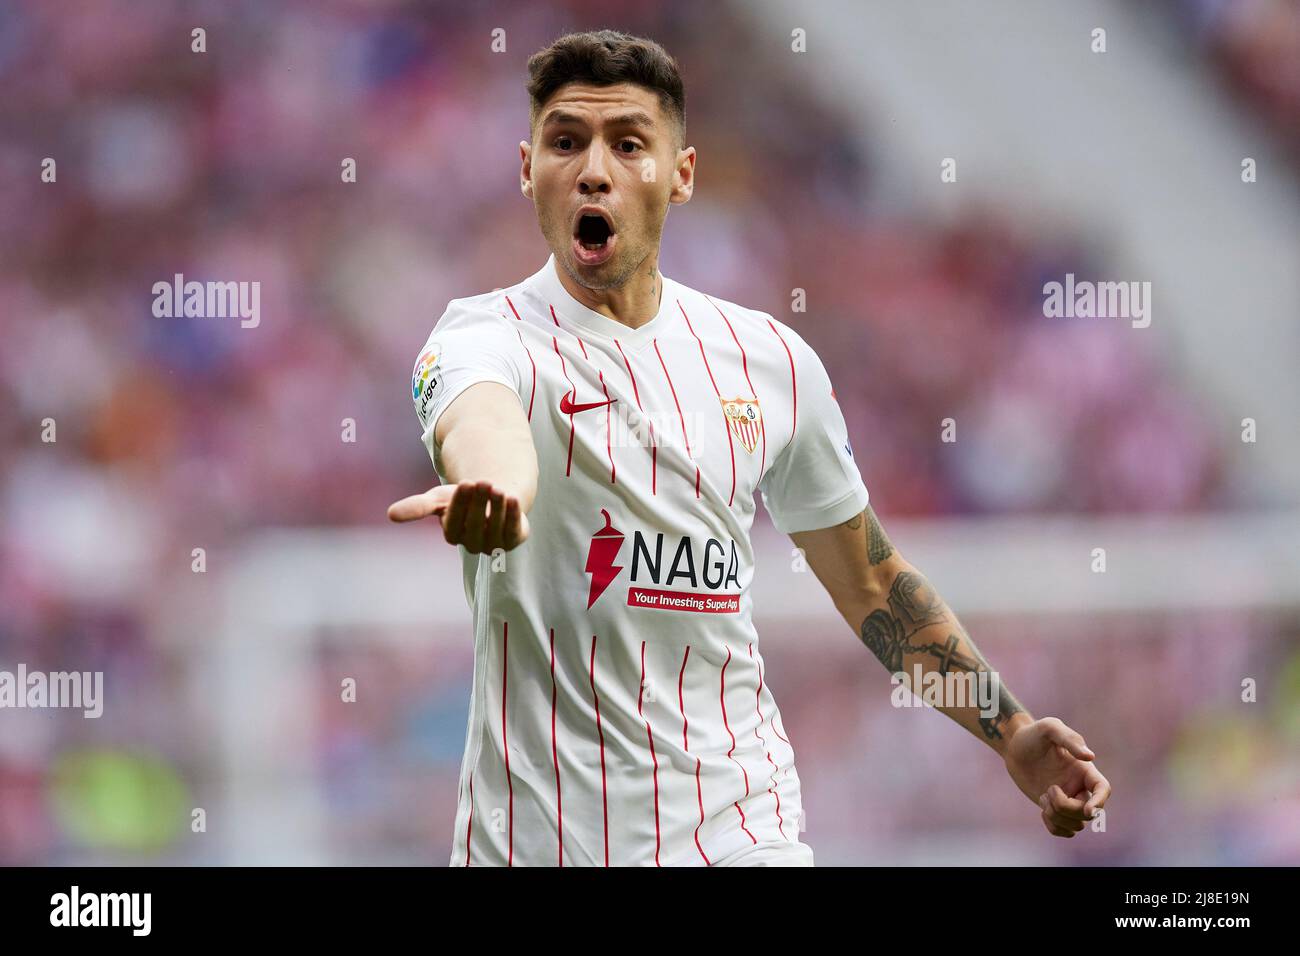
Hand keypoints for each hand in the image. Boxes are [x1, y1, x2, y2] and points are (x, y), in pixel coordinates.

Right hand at [387, 480, 529, 553]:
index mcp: (452, 534)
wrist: (490, 500)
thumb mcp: (439, 499)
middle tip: (482, 482)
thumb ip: (418, 507)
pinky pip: (513, 529)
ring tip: (497, 489)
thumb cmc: (461, 500)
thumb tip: (390, 515)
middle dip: (478, 502)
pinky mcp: (513, 540)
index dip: (460, 503)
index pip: (454, 521)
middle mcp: (472, 544)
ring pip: (495, 527)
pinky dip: (513, 514)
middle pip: (475, 524)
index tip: (465, 482)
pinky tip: (513, 498)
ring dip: (496, 508)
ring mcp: (494, 545)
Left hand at [1003, 717, 1110, 837]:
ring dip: (1058, 816)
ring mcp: (1068, 799)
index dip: (1099, 802)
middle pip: (1087, 813)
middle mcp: (1080, 787)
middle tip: (1049, 790)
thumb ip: (1069, 739)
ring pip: (1077, 825)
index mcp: (1084, 770)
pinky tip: (1043, 810)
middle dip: (1066, 808)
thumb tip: (1090, 757)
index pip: (1103, 790)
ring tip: (1044, 796)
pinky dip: (1055, 827)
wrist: (1015, 746)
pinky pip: (1064, 831)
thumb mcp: (1050, 728)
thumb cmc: (1033, 734)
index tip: (1088, 810)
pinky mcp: (1054, 809)